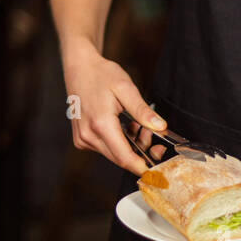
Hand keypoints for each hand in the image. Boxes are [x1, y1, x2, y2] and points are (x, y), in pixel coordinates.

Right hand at [62, 39, 166, 174]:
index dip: (142, 167)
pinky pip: (105, 148)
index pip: (124, 157)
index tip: (157, 172)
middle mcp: (88, 135)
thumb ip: (142, 110)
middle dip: (140, 152)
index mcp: (100, 124)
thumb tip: (160, 127)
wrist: (80, 68)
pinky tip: (124, 127)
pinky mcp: (81, 139)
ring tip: (137, 125)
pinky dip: (118, 142)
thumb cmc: (101, 75)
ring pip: (113, 154)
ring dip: (130, 146)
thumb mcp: (126, 88)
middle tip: (152, 135)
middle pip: (120, 158)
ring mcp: (82, 138)